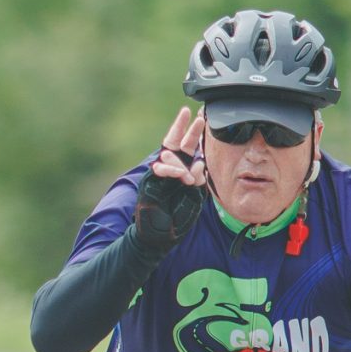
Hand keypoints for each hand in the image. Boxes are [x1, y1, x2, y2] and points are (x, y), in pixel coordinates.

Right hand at [132, 110, 206, 257]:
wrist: (160, 234)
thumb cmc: (178, 217)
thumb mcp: (195, 196)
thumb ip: (197, 180)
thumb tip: (198, 163)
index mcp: (182, 171)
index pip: (187, 147)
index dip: (192, 132)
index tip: (200, 116)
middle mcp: (170, 169)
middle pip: (177, 142)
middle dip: (186, 129)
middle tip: (198, 118)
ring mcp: (159, 173)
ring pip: (170, 155)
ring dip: (181, 162)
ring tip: (187, 179)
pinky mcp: (150, 180)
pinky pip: (161, 169)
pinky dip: (172, 170)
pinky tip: (181, 177)